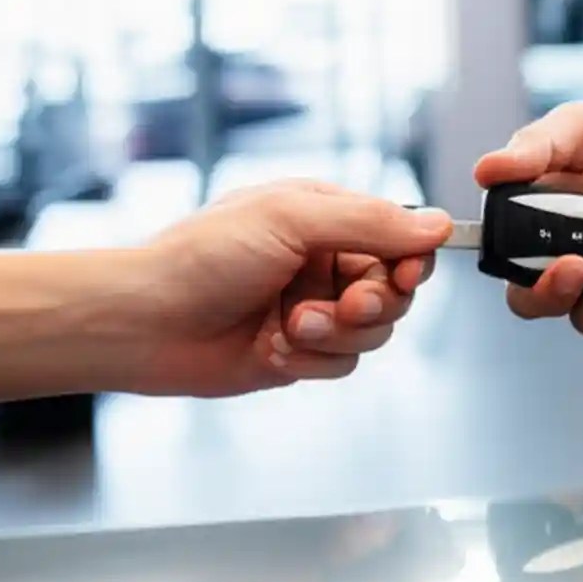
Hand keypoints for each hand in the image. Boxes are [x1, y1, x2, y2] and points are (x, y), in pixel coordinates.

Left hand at [129, 180, 451, 397]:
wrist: (145, 323)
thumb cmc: (202, 257)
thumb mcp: (291, 220)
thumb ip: (370, 222)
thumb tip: (437, 224)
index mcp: (326, 217)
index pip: (400, 237)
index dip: (412, 260)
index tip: (406, 276)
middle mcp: (324, 262)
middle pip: (396, 290)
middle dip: (373, 304)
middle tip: (344, 306)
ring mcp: (313, 309)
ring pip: (374, 333)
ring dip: (336, 334)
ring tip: (290, 327)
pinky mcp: (300, 352)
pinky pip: (341, 364)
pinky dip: (311, 360)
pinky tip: (271, 347)